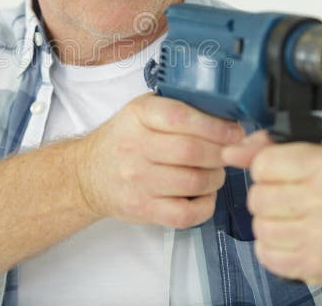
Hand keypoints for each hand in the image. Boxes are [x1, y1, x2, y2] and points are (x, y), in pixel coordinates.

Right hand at [75, 93, 243, 228]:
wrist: (87, 174)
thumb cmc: (122, 141)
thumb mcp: (142, 111)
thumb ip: (178, 108)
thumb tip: (225, 116)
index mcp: (138, 116)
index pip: (181, 117)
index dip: (216, 126)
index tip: (235, 132)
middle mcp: (135, 147)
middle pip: (193, 151)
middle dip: (222, 153)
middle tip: (229, 153)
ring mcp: (138, 181)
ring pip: (195, 181)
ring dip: (216, 177)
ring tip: (214, 172)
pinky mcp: (143, 209)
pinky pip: (187, 213)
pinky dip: (205, 205)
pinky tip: (203, 195)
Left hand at [222, 131, 321, 303]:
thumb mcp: (316, 156)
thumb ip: (268, 148)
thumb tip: (229, 153)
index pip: (263, 164)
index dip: (265, 169)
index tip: (278, 174)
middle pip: (257, 197)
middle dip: (265, 197)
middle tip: (287, 199)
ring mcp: (320, 236)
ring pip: (258, 227)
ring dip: (268, 224)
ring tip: (291, 219)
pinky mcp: (314, 264)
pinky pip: (265, 254)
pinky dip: (272, 248)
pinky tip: (292, 238)